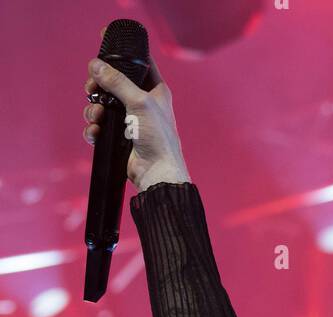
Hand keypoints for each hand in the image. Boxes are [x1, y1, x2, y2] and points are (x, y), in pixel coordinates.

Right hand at [83, 26, 190, 191]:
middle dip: (98, 85)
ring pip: (102, 104)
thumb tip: (95, 65)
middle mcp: (142, 102)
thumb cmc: (157, 138)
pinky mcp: (118, 137)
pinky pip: (99, 126)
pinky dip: (94, 127)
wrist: (157, 174)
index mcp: (154, 90)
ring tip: (96, 116)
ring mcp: (129, 120)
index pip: (138, 62)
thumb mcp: (139, 102)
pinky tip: (95, 132)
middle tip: (92, 88)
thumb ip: (117, 81)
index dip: (121, 51)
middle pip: (112, 82)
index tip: (104, 42)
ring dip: (93, 108)